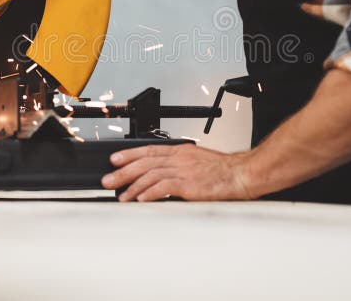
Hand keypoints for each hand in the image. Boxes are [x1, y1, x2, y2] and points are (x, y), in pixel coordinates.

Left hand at [101, 143, 253, 201]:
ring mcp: (184, 170)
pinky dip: (150, 192)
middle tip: (108, 180)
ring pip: (151, 174)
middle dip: (123, 172)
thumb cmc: (224, 171)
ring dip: (133, 186)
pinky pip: (165, 186)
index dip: (129, 154)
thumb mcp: (198, 161)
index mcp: (181, 151)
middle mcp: (179, 158)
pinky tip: (141, 199)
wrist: (242, 174)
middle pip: (144, 162)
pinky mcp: (190, 184)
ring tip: (122, 196)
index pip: (148, 150)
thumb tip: (163, 176)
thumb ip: (180, 166)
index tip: (114, 159)